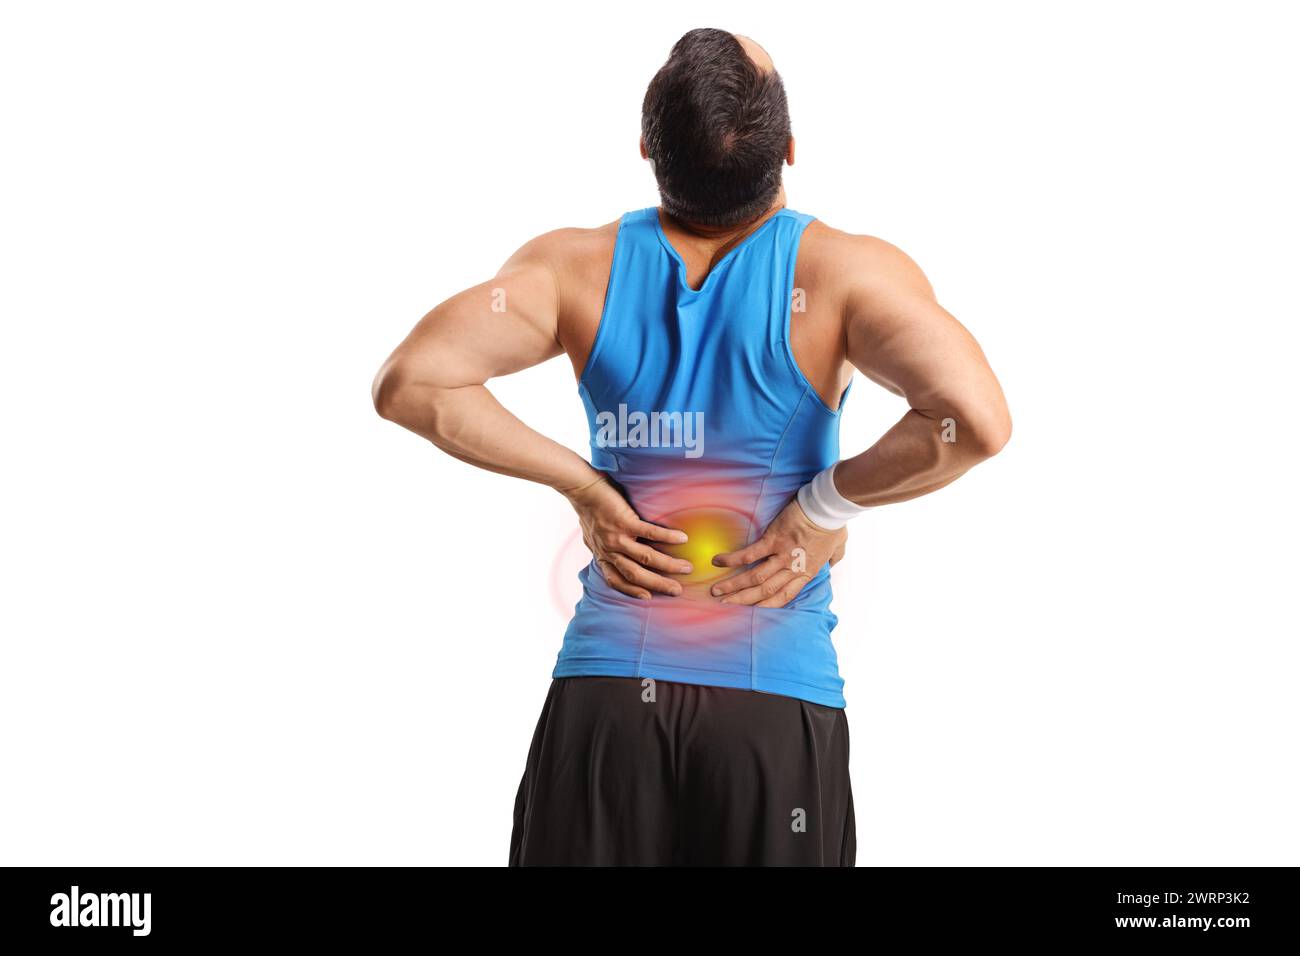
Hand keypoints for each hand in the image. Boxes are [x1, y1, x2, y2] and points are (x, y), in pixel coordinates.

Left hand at [564, 474, 691, 599]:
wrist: (583, 490)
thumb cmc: (589, 511)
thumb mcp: (592, 536)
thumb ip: (602, 548)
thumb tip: (610, 554)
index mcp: (602, 556)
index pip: (616, 580)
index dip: (631, 591)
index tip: (647, 597)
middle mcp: (609, 551)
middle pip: (635, 575)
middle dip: (658, 585)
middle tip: (677, 591)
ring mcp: (617, 538)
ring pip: (645, 558)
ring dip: (668, 565)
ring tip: (687, 568)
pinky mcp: (624, 522)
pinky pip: (650, 533)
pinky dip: (667, 537)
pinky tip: (682, 539)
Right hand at [709, 497, 846, 606]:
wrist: (829, 509)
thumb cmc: (834, 526)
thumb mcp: (838, 548)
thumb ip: (832, 560)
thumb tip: (830, 564)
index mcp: (806, 573)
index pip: (783, 597)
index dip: (766, 607)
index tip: (750, 612)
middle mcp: (792, 569)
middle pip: (764, 591)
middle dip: (742, 601)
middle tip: (723, 605)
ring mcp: (781, 555)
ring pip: (754, 577)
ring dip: (733, 585)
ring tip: (716, 590)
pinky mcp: (772, 539)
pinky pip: (750, 554)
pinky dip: (733, 559)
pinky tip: (717, 562)